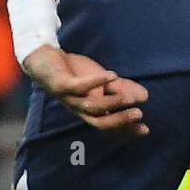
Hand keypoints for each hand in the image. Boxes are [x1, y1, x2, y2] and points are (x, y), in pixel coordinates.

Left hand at [23, 45, 149, 135]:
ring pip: (91, 106)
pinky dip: (96, 81)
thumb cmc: (74, 72)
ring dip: (112, 103)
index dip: (126, 129)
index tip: (145, 130)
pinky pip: (79, 86)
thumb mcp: (101, 80)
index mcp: (89, 110)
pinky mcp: (62, 84)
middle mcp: (79, 108)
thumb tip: (145, 96)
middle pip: (99, 122)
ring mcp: (70, 98)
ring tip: (130, 98)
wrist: (45, 59)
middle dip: (119, 120)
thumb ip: (121, 88)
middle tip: (138, 114)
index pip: (109, 124)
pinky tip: (112, 75)